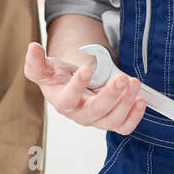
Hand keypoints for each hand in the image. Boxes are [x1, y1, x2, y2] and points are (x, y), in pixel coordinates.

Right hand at [23, 42, 146, 133]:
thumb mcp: (44, 68)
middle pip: (95, 112)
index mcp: (62, 102)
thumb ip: (36, 61)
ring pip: (113, 120)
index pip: (68, 100)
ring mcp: (97, 120)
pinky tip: (140, 100)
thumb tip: (32, 47)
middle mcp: (80, 114)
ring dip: (126, 103)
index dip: (77, 86)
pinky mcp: (111, 120)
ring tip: (134, 83)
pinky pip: (124, 126)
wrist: (71, 84)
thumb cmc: (58, 78)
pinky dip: (134, 117)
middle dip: (111, 96)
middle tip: (123, 78)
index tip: (86, 69)